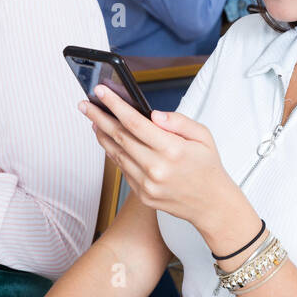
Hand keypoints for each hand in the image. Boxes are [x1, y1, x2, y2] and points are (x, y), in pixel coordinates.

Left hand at [80, 86, 246, 235]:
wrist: (211, 204)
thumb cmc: (207, 167)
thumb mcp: (203, 136)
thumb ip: (178, 122)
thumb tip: (153, 115)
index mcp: (173, 150)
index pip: (136, 123)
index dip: (115, 106)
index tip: (102, 92)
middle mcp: (157, 168)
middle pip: (119, 137)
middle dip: (99, 118)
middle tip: (85, 104)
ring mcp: (147, 184)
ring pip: (116, 154)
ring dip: (102, 135)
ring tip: (94, 121)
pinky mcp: (142, 195)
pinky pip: (123, 169)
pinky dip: (113, 153)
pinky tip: (109, 142)